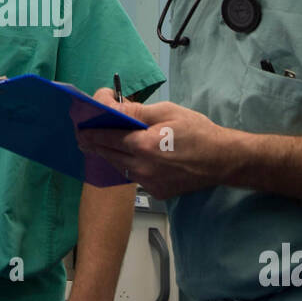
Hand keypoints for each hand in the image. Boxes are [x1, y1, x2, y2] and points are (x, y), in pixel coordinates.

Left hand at [76, 88, 241, 199]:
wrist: (222, 160)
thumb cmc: (198, 132)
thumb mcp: (167, 112)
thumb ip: (136, 112)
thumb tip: (112, 108)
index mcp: (143, 146)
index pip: (105, 138)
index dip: (90, 131)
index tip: (79, 127)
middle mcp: (142, 168)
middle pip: (108, 155)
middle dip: (94, 144)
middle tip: (83, 136)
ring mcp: (149, 184)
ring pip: (120, 168)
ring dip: (111, 156)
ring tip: (105, 144)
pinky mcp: (156, 192)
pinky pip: (135, 177)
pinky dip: (130, 166)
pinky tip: (133, 157)